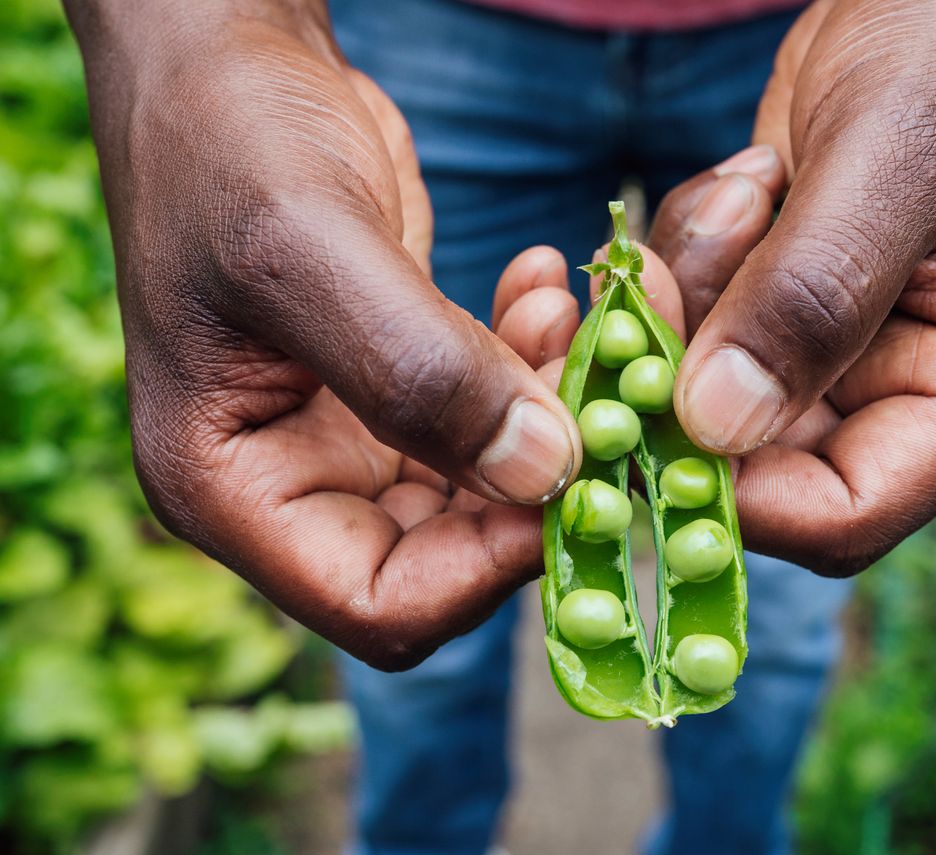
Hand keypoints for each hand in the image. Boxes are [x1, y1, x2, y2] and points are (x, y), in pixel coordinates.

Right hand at [66, 0, 579, 666]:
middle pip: (448, 561)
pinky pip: (493, 420)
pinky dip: (532, 367)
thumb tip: (546, 475)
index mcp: (231, 490)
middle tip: (601, 395)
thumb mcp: (308, 246)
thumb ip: (420, 372)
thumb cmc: (228, 138)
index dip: (488, 567)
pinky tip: (543, 291)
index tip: (578, 482)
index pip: (379, 605)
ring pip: (487, 490)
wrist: (226, 60)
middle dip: (537, 487)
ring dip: (549, 416)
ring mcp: (348, 443)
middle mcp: (290, 487)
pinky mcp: (400, 394)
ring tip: (567, 316)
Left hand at [650, 0, 935, 573]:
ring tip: (749, 191)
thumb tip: (715, 427)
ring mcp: (841, 356)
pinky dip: (688, 265)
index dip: (740, 496)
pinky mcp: (784, 311)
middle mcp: (908, 394)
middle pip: (759, 465)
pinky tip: (749, 182)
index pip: (848, 515)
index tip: (652, 415)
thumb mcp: (889, 158)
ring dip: (690, 300)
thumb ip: (808, 297)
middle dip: (689, 375)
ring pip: (708, 395)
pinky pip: (696, 329)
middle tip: (655, 282)